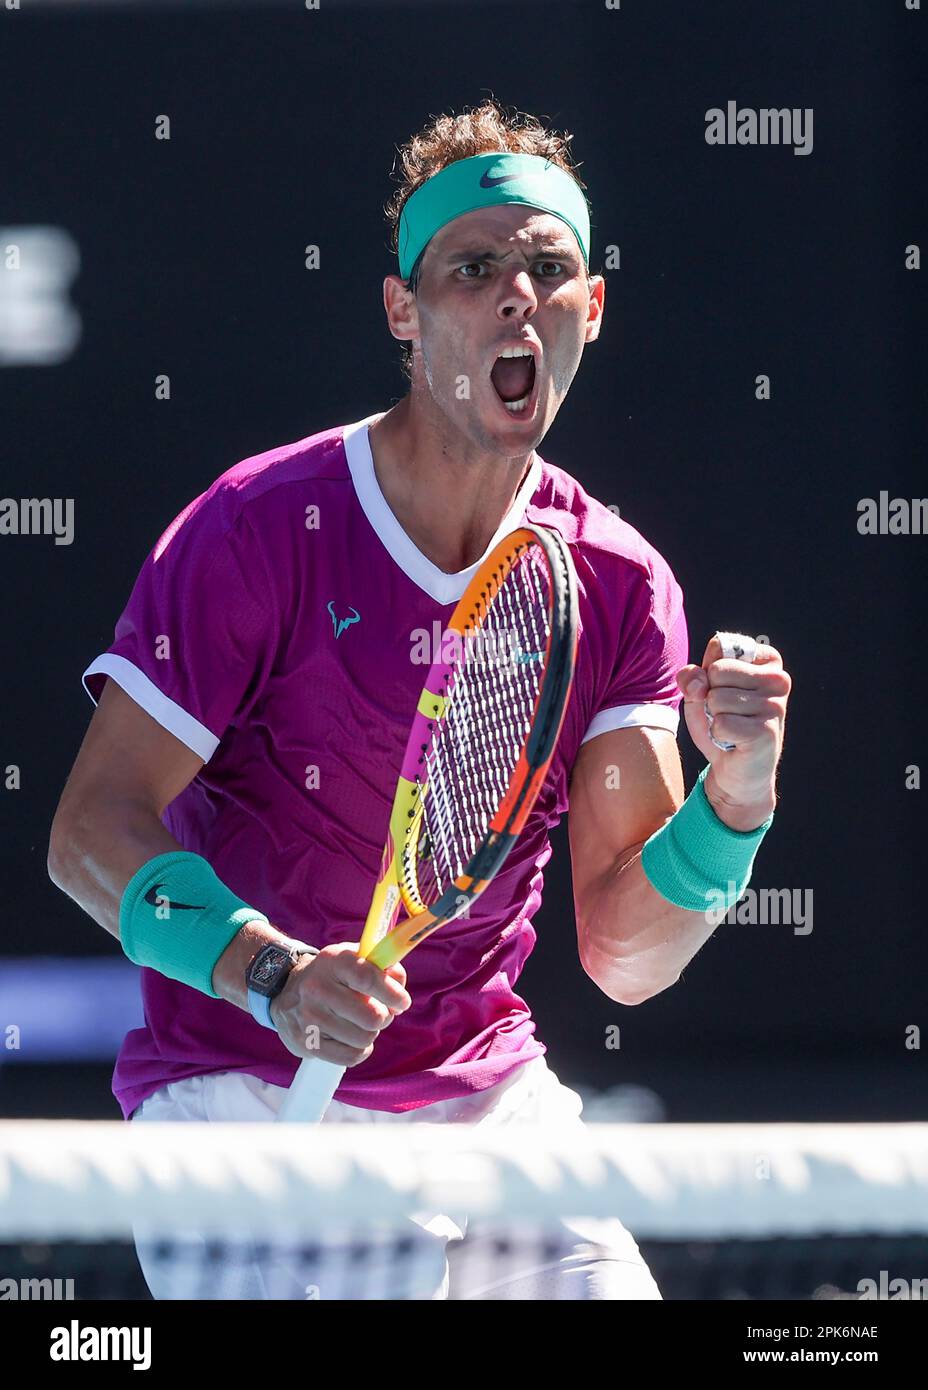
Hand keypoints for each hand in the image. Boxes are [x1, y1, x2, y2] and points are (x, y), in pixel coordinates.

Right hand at [270, 942, 410, 1065]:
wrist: (286, 990)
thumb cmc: (334, 975)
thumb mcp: (356, 958)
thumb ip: (385, 969)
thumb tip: (399, 997)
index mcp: (334, 961)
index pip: (368, 979)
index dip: (393, 994)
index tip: (402, 1001)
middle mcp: (317, 988)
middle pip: (372, 1017)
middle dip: (384, 1017)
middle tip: (379, 1012)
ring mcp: (309, 1017)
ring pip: (364, 1039)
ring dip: (370, 1033)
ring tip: (361, 1023)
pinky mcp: (306, 1043)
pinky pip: (351, 1057)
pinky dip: (360, 1050)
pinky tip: (353, 1039)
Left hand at [676, 635, 791, 828]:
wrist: (736, 769)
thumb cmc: (721, 722)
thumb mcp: (700, 692)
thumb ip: (691, 676)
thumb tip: (698, 683)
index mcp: (767, 660)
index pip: (720, 647)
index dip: (709, 672)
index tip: (724, 690)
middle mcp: (778, 679)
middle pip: (717, 671)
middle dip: (710, 695)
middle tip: (727, 713)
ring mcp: (775, 706)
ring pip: (716, 699)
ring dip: (714, 717)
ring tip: (731, 727)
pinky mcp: (767, 732)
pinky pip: (720, 723)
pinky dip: (717, 735)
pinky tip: (733, 741)